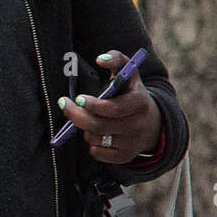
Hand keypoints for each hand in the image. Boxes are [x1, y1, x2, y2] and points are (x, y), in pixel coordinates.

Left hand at [58, 49, 161, 163]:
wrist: (152, 124)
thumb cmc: (132, 93)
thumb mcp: (130, 73)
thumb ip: (116, 59)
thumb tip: (100, 59)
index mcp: (140, 103)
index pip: (113, 108)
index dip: (92, 105)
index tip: (78, 98)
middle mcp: (138, 125)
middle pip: (98, 126)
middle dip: (76, 115)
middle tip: (65, 104)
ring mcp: (131, 144)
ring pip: (94, 138)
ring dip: (84, 128)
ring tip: (88, 118)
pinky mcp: (124, 157)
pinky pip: (96, 152)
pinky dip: (91, 143)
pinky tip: (96, 133)